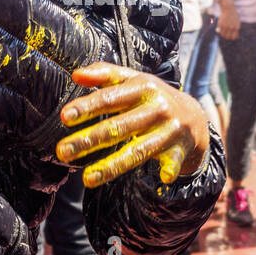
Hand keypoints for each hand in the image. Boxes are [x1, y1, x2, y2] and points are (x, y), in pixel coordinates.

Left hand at [57, 63, 209, 186]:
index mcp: (143, 87)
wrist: (193, 116)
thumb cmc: (152, 97)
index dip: (87, 107)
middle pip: (119, 127)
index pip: (110, 98)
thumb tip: (76, 75)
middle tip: (62, 151)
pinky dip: (170, 170)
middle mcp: (157, 108)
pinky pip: (172, 162)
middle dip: (89, 140)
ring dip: (112, 166)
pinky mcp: (179, 149)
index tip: (64, 117)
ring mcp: (169, 130)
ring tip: (87, 179)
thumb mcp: (132, 80)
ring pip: (138, 151)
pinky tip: (162, 180)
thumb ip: (104, 74)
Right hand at [216, 0, 240, 40]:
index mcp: (236, 27)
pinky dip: (220, 31)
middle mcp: (231, 28)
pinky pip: (220, 31)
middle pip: (228, 37)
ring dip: (223, 35)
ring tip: (223, 33)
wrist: (229, 9)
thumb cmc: (234, 16)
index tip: (230, 37)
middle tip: (226, 36)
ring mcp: (226, 26)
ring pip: (223, 35)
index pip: (234, 37)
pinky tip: (221, 29)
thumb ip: (235, 29)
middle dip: (227, 37)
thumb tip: (233, 36)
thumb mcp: (237, 22)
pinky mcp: (221, 24)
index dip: (231, 38)